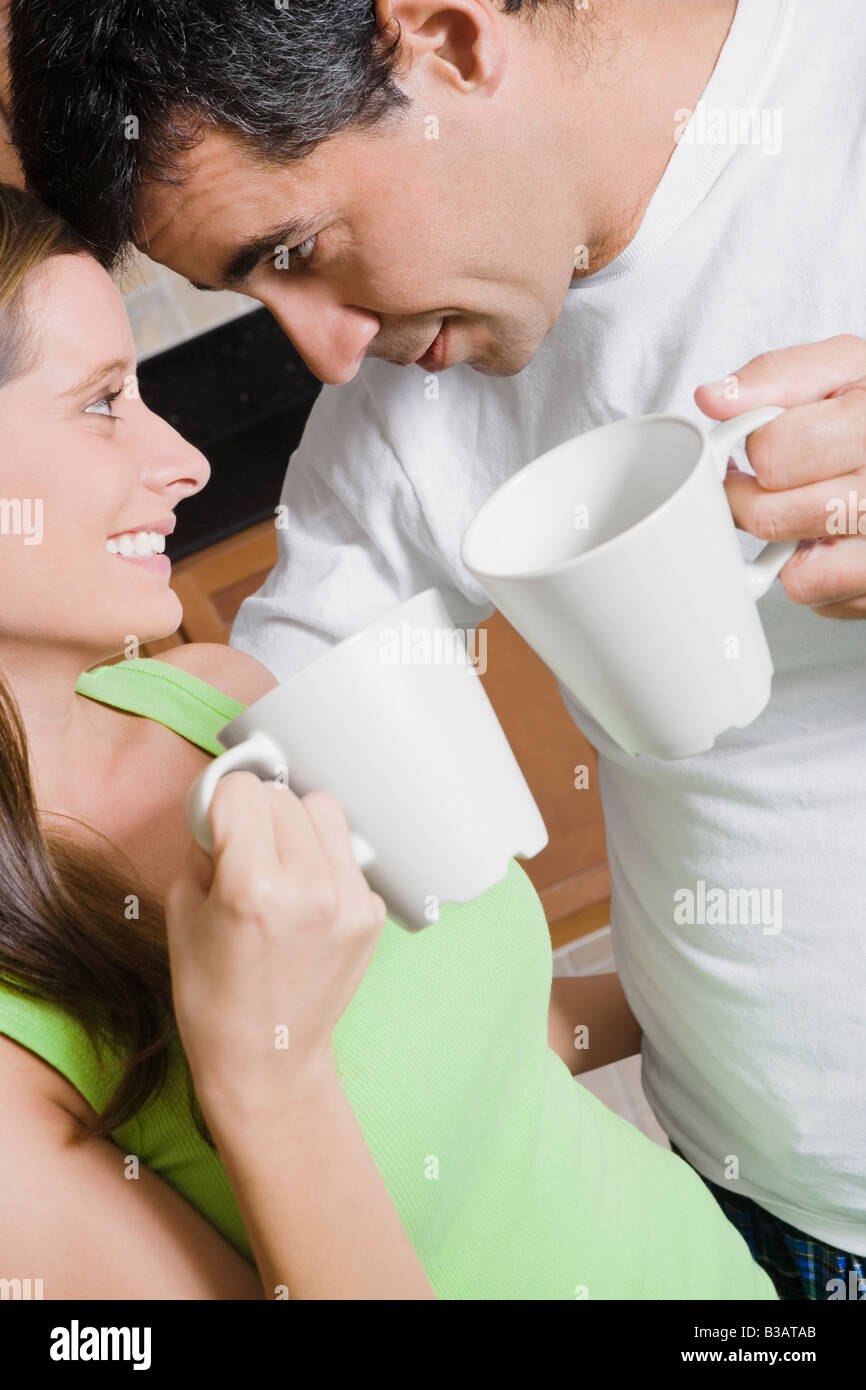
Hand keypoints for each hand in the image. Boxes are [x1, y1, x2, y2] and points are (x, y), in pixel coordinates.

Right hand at [164, 772, 386, 1109]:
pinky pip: (344, 853)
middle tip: (242, 853)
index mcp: (252, 886)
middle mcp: (309, 887)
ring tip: (279, 869)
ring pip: (323, 811)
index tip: (214, 824)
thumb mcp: (183, 912)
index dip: (220, 804)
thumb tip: (223, 805)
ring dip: (296, 828)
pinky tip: (304, 903)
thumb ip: (204, 846)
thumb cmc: (214, 995)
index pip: (242, 790)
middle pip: (283, 796)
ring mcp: (348, 900)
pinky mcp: (370, 912)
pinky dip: (323, 863)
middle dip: (256, 814)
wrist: (268, 1060)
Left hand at [695, 335, 865, 617]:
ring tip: (798, 509)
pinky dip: (809, 574)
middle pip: (772, 518)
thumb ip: (777, 376)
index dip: (753, 449)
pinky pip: (817, 598)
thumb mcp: (839, 370)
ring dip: (780, 544)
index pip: (775, 455)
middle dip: (750, 501)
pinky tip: (825, 540)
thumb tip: (713, 398)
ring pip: (796, 573)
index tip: (758, 446)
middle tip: (758, 484)